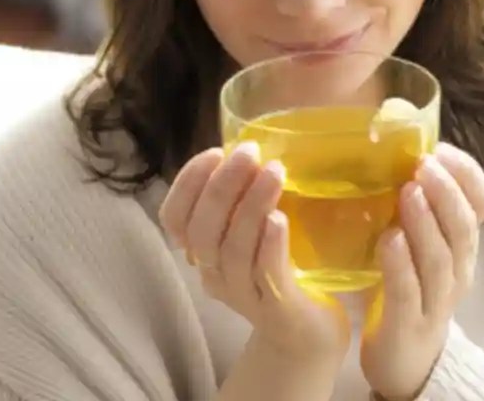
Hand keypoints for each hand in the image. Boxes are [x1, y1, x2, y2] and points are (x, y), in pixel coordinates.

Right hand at [159, 142, 350, 365]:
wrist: (309, 337)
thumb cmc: (281, 273)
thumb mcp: (254, 232)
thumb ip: (244, 200)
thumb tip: (250, 146)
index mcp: (204, 255)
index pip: (174, 219)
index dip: (187, 183)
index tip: (214, 151)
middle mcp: (215, 276)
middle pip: (202, 231)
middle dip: (222, 186)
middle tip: (249, 153)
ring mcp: (245, 296)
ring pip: (232, 250)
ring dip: (250, 206)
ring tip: (274, 172)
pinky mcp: (278, 309)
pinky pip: (265, 274)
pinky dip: (268, 244)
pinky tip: (278, 218)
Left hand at [360, 143, 483, 400]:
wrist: (407, 361)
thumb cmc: (409, 289)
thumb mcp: (418, 243)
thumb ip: (413, 206)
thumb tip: (393, 152)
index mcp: (462, 245)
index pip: (482, 203)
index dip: (466, 174)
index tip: (440, 148)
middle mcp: (459, 270)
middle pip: (463, 227)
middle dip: (446, 191)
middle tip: (423, 164)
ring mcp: (438, 299)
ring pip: (441, 257)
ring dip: (426, 221)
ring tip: (408, 192)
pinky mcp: (410, 323)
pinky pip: (410, 290)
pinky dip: (401, 263)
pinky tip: (389, 239)